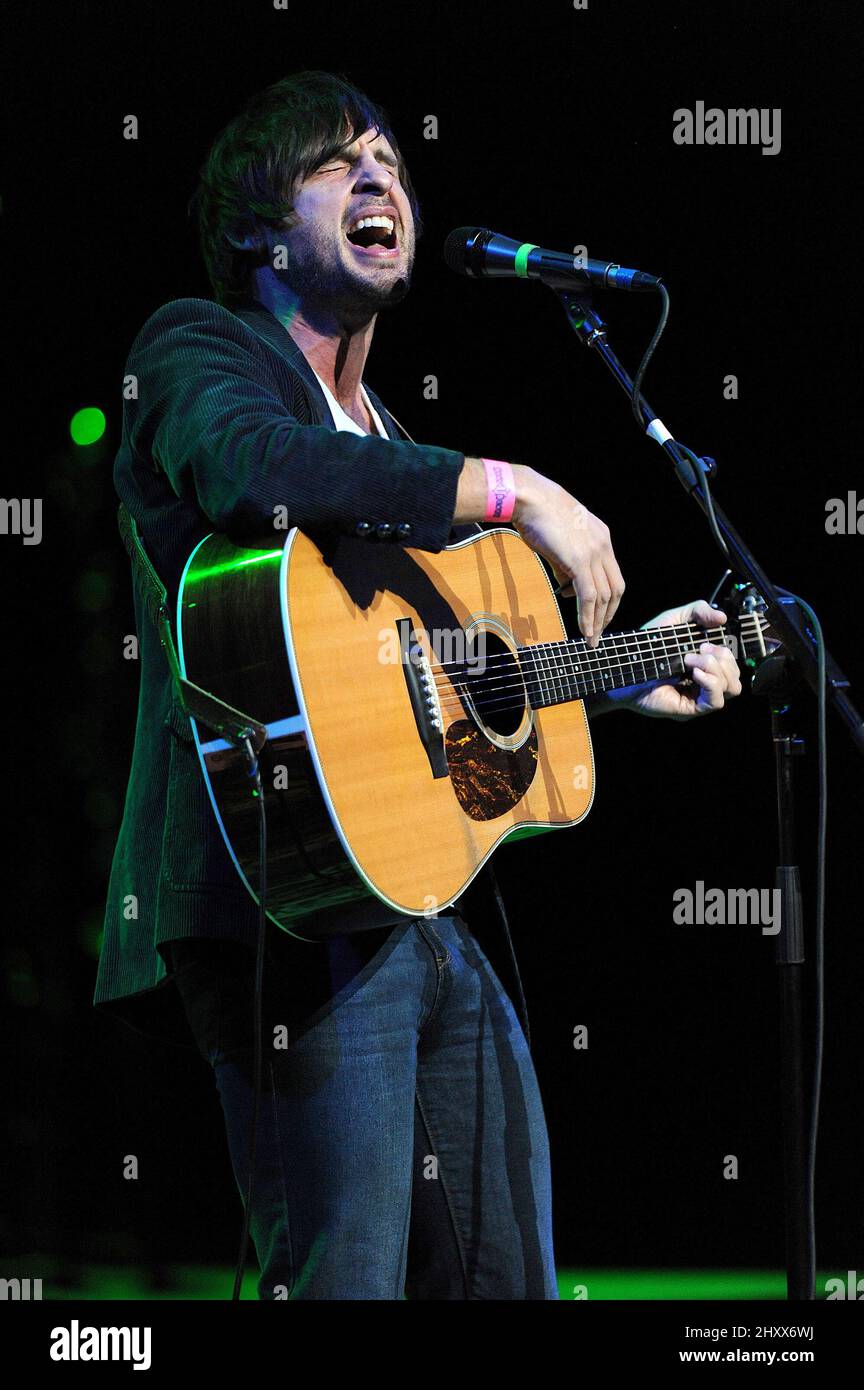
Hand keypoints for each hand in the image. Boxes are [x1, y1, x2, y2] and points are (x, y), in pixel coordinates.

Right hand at [513, 467, 624, 647]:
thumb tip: (566, 586)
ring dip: (597, 621)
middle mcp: (603, 546)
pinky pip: (589, 596)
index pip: (612, 576)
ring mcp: (593, 553)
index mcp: (602, 538)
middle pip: (615, 589)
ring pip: (603, 596)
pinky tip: (584, 630)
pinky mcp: (579, 560)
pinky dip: (587, 616)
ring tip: (590, 638)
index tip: (598, 615)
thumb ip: (565, 564)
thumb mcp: (558, 541)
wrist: (530, 498)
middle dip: (607, 615)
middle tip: (598, 633)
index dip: (607, 600)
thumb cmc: (538, 516)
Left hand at [628, 599, 742, 718]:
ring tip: (690, 659)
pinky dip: (710, 683)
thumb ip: (698, 611)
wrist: (625, 665)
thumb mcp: (674, 620)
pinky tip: (694, 673)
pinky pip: (716, 701)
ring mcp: (699, 697)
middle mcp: (705, 682)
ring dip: (715, 668)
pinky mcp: (691, 709)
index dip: (728, 650)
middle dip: (722, 657)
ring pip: (732, 688)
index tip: (709, 640)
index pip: (733, 663)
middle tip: (698, 648)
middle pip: (736, 675)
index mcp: (705, 664)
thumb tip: (723, 618)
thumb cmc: (646, 646)